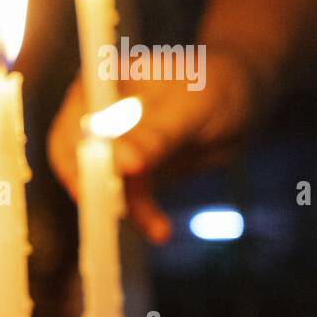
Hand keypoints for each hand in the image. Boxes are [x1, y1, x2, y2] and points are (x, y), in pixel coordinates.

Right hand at [48, 49, 252, 243]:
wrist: (243, 99)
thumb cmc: (215, 87)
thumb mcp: (187, 110)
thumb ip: (153, 136)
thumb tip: (123, 164)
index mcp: (99, 88)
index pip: (72, 129)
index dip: (73, 160)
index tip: (88, 189)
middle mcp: (98, 116)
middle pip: (79, 161)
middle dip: (97, 190)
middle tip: (114, 213)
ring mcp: (115, 146)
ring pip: (105, 185)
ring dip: (127, 209)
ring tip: (157, 229)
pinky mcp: (134, 172)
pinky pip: (129, 198)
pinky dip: (143, 215)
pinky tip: (160, 230)